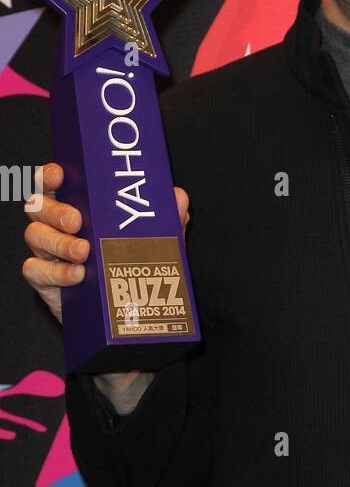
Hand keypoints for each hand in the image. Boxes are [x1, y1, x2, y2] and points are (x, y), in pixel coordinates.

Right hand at [22, 162, 189, 326]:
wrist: (122, 311)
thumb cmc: (133, 265)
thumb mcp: (154, 241)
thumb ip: (166, 220)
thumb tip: (178, 197)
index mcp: (77, 206)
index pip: (53, 183)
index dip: (50, 175)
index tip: (60, 175)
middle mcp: (56, 224)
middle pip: (39, 206)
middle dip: (55, 211)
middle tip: (77, 221)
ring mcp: (48, 251)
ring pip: (35, 235)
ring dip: (58, 242)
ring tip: (83, 252)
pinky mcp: (45, 279)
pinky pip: (35, 270)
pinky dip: (55, 271)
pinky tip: (77, 275)